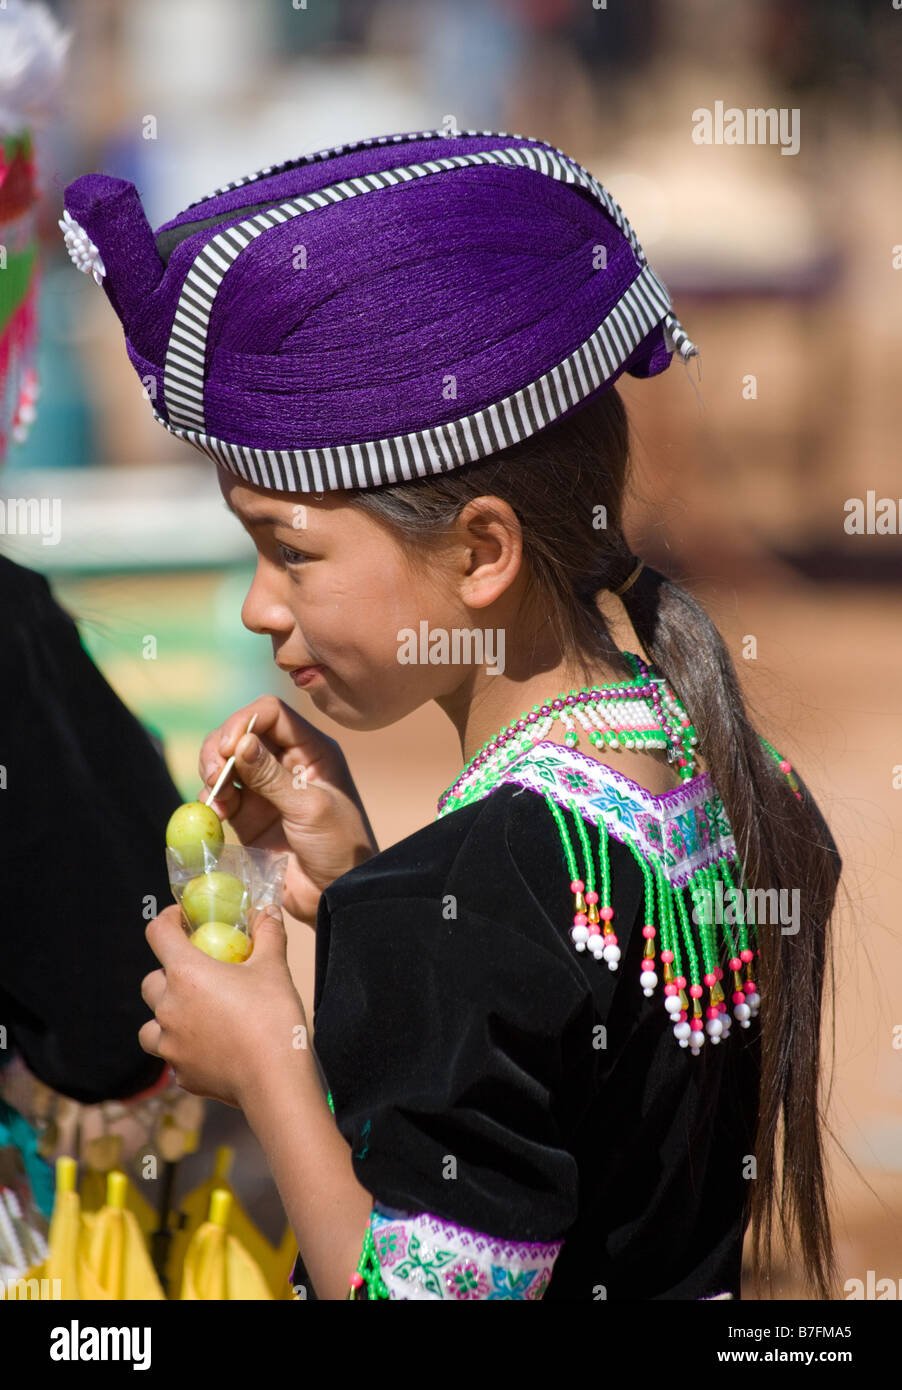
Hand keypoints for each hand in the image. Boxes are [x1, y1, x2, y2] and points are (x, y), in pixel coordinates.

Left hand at [138, 904, 306, 1110]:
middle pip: (151, 981)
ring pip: (150, 1024)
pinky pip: (172, 1055)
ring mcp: (170, 1045)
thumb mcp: (274, 967)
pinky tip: (210, 1048)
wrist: (274, 1079)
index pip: (158, 934)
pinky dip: (184, 1049)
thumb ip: (267, 933)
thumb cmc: (273, 1017)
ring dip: (165, 1015)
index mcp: (186, 974)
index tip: (180, 918)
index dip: (167, 920)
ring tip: (193, 1016)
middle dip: (168, 973)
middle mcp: (168, 1008)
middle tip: (197, 973)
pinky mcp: (181, 1074)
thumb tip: (267, 910)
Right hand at [198, 696, 378, 924]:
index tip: (229, 748)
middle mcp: (287, 763)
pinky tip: (214, 814)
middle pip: (242, 733)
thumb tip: (241, 743)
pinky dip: (210, 800)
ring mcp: (265, 789)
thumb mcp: (309, 808)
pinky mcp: (248, 816)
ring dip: (212, 773)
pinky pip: (220, 796)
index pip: (271, 714)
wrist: (336, 896)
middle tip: (212, 773)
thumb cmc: (339, 848)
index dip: (245, 722)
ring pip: (226, 763)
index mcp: (312, 750)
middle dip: (220, 747)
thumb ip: (272, 777)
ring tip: (214, 797)